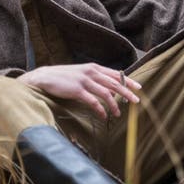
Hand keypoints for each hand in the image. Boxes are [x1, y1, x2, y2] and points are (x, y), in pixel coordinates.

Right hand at [18, 63, 140, 120]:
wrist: (44, 77)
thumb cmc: (63, 77)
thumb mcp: (81, 73)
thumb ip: (94, 78)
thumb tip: (108, 88)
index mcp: (93, 67)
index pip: (115, 74)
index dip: (128, 80)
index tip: (138, 87)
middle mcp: (91, 72)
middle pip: (115, 83)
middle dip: (127, 93)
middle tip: (136, 101)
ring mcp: (84, 80)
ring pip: (106, 93)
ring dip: (114, 105)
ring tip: (118, 114)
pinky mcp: (77, 90)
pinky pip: (93, 102)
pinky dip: (100, 110)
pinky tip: (103, 116)